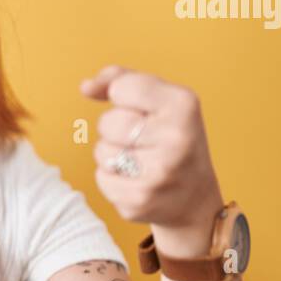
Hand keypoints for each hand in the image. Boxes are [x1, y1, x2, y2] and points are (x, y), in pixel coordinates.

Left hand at [80, 65, 223, 257]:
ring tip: (141, 160)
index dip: (121, 96)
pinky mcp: (141, 200)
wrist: (195, 197)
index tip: (142, 108)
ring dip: (112, 155)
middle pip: (108, 122)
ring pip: (102, 152)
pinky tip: (137, 180)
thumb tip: (85, 87)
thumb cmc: (170, 137)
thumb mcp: (160, 100)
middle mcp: (176, 138)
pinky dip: (112, 179)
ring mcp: (159, 173)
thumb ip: (121, 80)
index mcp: (183, 105)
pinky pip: (102, 179)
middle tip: (141, 139)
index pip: (121, 87)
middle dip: (115, 129)